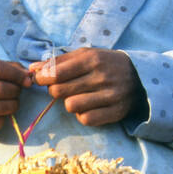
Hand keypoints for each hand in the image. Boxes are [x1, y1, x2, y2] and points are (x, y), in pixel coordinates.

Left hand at [29, 48, 145, 125]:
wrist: (141, 76)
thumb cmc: (105, 64)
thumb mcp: (85, 55)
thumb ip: (58, 61)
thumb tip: (31, 69)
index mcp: (92, 59)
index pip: (55, 73)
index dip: (42, 79)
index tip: (43, 80)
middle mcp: (102, 77)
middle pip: (59, 91)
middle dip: (55, 90)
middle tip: (63, 88)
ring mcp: (111, 96)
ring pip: (71, 106)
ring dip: (70, 103)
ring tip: (79, 97)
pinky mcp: (116, 112)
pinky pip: (86, 119)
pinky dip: (83, 115)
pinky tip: (90, 106)